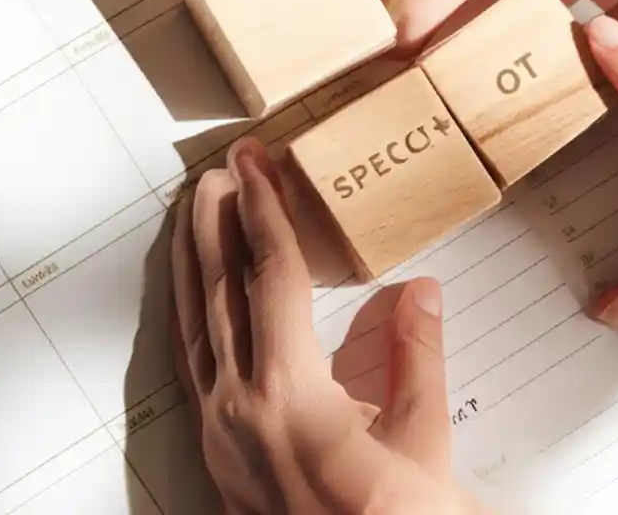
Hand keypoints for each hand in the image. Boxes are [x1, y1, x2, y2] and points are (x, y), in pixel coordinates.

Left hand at [170, 139, 478, 513]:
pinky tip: (201, 303)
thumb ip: (418, 356)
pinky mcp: (220, 453)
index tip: (256, 165)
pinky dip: (196, 316)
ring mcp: (221, 433)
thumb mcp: (421, 441)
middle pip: (219, 293)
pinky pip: (196, 364)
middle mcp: (238, 408)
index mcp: (288, 396)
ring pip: (196, 326)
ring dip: (196, 264)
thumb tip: (419, 292)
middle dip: (217, 225)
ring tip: (199, 216)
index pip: (271, 279)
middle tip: (221, 171)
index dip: (266, 214)